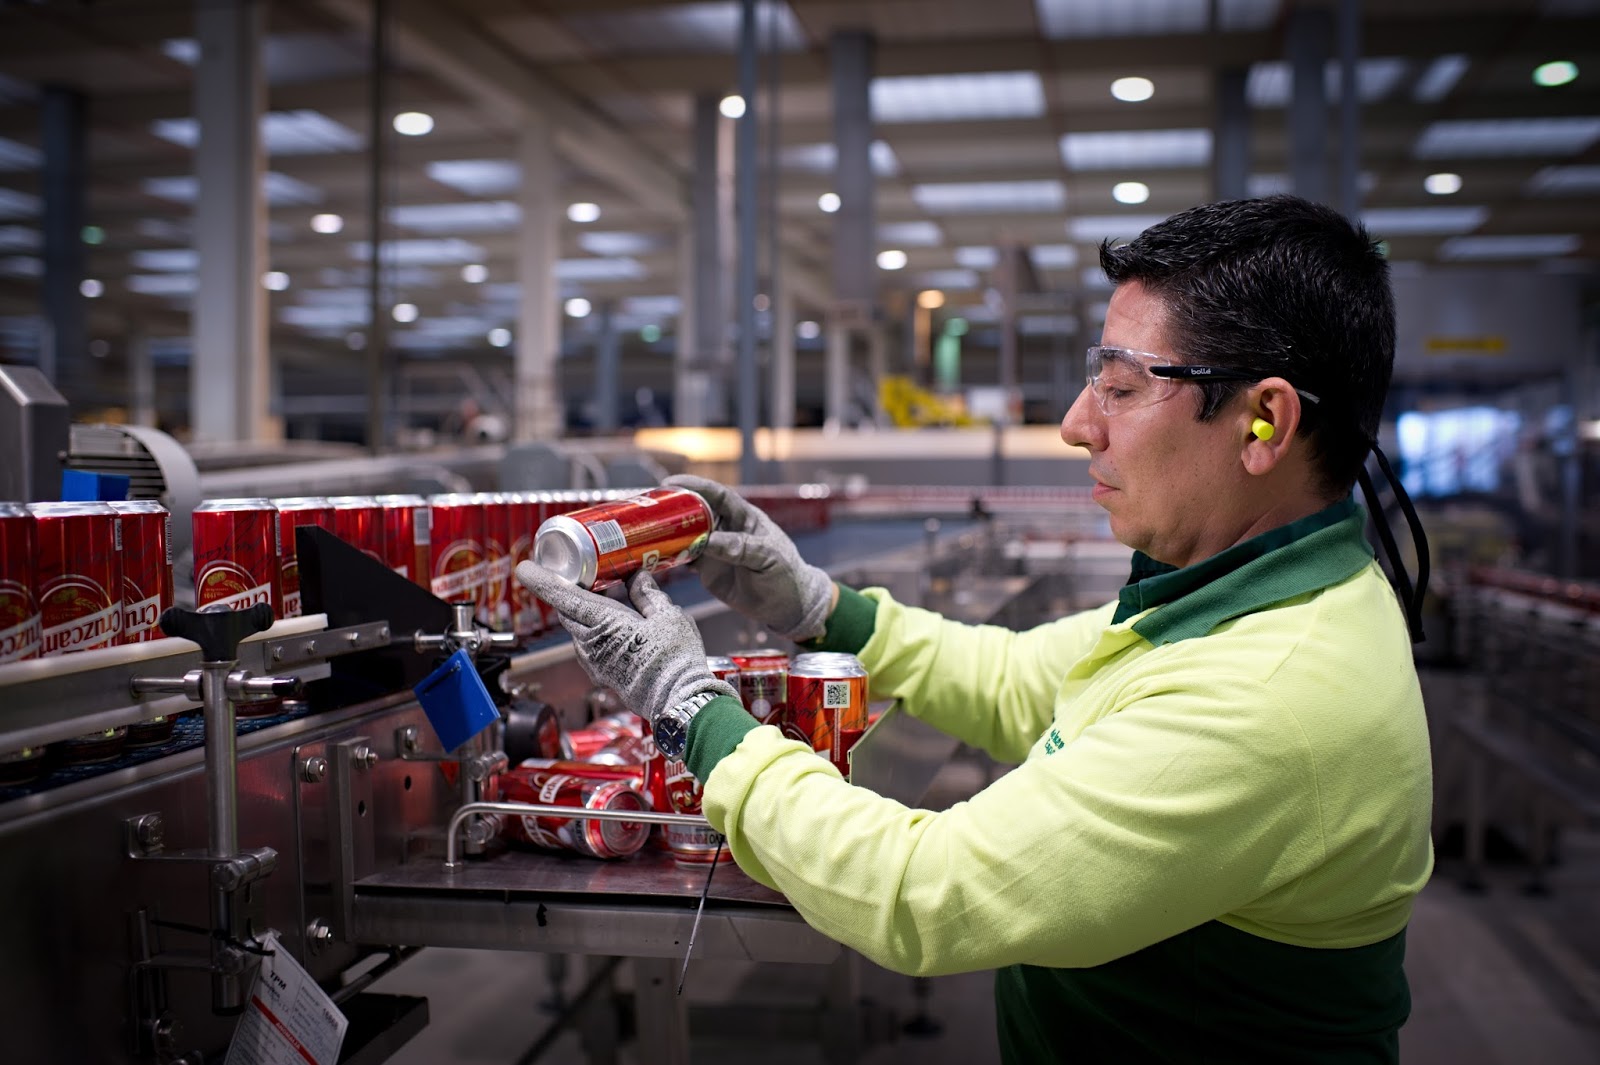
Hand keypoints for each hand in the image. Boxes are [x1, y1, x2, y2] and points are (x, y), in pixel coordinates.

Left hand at [514, 562, 734, 724]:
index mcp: (604, 623)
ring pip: (579, 629)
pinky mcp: (602, 675)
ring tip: (615, 600)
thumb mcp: (669, 616)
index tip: (524, 568)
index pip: (562, 597)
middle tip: (588, 576)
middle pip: (568, 611)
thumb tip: (637, 578)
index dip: (541, 581)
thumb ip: (648, 594)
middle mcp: (590, 644)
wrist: (679, 703)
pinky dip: (597, 631)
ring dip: (588, 612)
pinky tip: (620, 626)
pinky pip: (589, 646)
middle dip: (572, 592)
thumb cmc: (675, 661)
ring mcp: (594, 662)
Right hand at [663, 474, 834, 641]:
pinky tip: (652, 555)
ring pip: (686, 534)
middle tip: (646, 506)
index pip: (717, 495)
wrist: (788, 607)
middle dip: (672, 507)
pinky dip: (669, 556)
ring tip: (641, 529)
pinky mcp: (707, 569)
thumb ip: (739, 547)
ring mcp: (715, 549)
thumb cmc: (785, 575)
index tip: (671, 483)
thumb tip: (707, 541)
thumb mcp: (767, 558)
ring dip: (666, 532)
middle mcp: (726, 529)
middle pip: (694, 512)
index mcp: (744, 518)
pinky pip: (684, 558)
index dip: (695, 486)